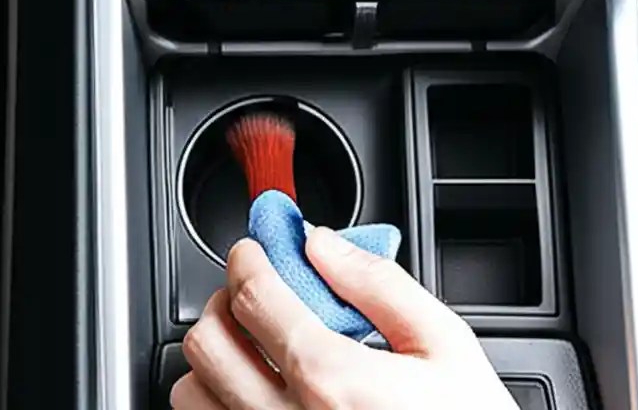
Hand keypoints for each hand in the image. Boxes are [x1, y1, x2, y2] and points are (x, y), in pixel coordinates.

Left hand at [171, 228, 515, 408]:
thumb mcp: (446, 345)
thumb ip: (379, 285)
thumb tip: (323, 244)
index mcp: (334, 381)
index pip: (253, 298)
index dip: (247, 259)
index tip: (253, 251)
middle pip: (206, 343)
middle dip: (224, 303)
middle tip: (254, 295)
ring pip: (192, 396)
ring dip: (213, 360)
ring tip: (250, 348)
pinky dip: (219, 402)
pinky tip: (254, 391)